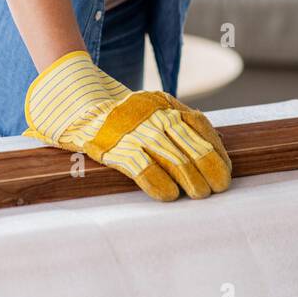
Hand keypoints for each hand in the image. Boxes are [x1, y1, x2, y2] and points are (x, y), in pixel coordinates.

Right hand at [23, 51, 231, 201]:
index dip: (217, 149)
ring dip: (191, 180)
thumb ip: (171, 122)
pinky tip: (169, 196)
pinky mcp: (113, 147)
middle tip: (219, 188)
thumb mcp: (147, 108)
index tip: (225, 168)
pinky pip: (142, 168)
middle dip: (210, 168)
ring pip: (173, 157)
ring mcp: (133, 130)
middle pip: (192, 144)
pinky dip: (158, 183)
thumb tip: (206, 150)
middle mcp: (153, 114)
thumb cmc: (116, 114)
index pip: (200, 125)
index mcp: (163, 103)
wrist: (71, 100)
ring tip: (200, 196)